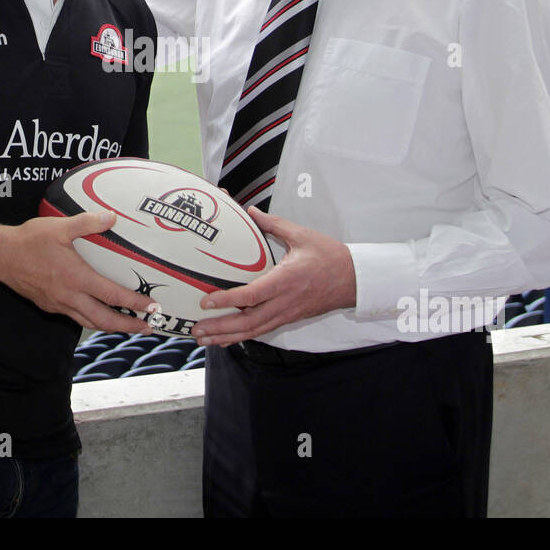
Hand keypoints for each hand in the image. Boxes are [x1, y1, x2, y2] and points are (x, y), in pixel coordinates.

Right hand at [0, 211, 153, 334]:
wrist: (1, 257)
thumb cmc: (29, 241)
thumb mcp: (59, 227)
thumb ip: (87, 222)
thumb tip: (112, 217)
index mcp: (76, 278)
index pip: (112, 296)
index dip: (134, 304)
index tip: (151, 308)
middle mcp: (69, 296)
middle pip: (104, 320)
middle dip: (128, 326)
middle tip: (147, 328)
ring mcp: (59, 304)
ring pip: (89, 322)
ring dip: (111, 326)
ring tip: (127, 326)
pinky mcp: (50, 306)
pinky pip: (75, 317)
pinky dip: (92, 319)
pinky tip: (98, 314)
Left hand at [192, 207, 355, 345]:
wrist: (353, 279)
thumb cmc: (330, 256)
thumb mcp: (302, 235)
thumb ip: (273, 224)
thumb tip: (251, 211)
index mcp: (285, 280)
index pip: (251, 295)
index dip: (227, 300)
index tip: (206, 302)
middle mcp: (284, 302)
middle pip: (248, 322)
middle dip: (220, 328)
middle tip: (197, 329)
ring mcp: (287, 313)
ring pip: (254, 331)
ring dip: (227, 336)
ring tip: (204, 339)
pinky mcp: (289, 317)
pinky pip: (263, 331)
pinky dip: (243, 336)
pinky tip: (227, 339)